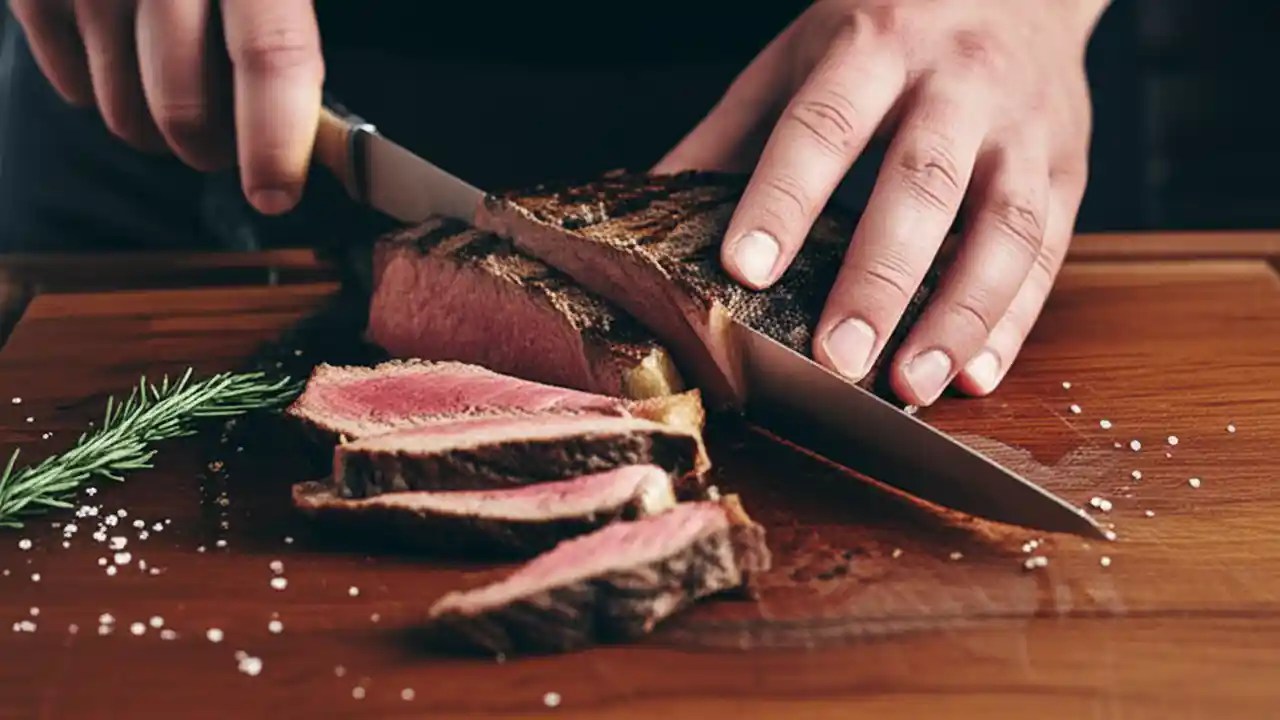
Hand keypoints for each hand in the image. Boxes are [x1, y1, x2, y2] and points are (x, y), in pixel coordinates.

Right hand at [10, 0, 323, 214]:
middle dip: (209, 149)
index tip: (277, 193)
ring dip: (156, 132)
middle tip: (222, 151)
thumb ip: (287, 19)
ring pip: (122, 106)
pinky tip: (122, 70)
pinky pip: (67, 81)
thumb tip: (316, 117)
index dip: (276, 139)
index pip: (271, 54)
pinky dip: (100, 96)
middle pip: (184, 100)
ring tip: (176, 108)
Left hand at [656, 0, 1106, 404]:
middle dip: (880, 278)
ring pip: (1005, 227)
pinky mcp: (1068, 167)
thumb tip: (651, 202)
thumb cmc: (893, 22)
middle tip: (837, 357)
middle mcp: (959, 81)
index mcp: (875, 44)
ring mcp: (1024, 126)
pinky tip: (974, 374)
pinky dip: (1013, 320)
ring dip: (960, 316)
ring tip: (911, 385)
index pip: (824, 125)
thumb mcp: (802, 52)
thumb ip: (734, 130)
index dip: (784, 199)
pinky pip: (1050, 251)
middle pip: (922, 185)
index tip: (744, 271)